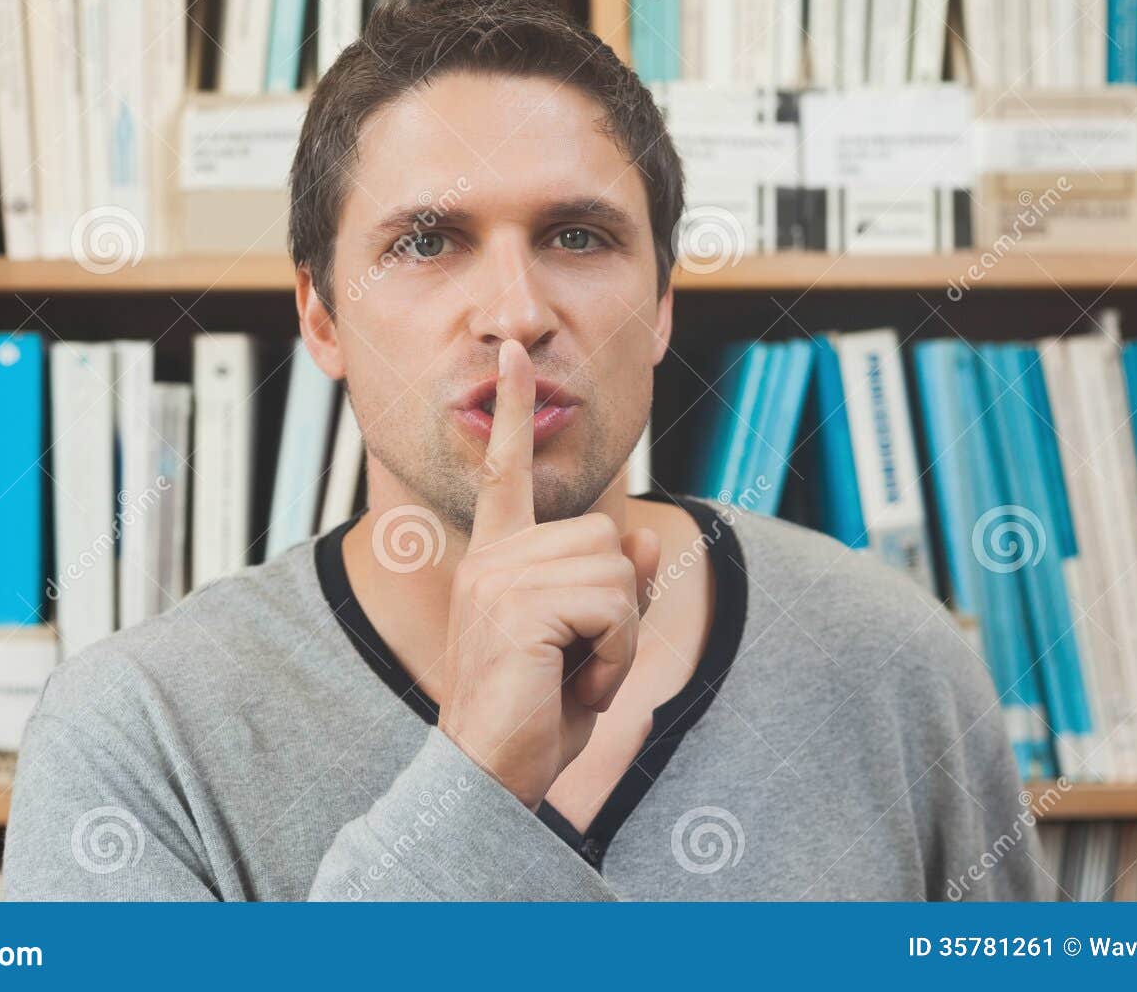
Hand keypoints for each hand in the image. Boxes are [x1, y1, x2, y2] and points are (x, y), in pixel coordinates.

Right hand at [436, 339, 660, 809]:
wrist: (488, 779)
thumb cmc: (534, 718)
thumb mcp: (590, 647)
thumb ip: (618, 589)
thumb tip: (648, 536)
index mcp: (495, 561)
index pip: (504, 472)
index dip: (512, 411)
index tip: (513, 357)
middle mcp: (492, 559)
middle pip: (604, 537)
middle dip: (616, 606)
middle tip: (577, 662)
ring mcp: (501, 579)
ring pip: (615, 568)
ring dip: (617, 635)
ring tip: (572, 676)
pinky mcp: (520, 605)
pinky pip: (613, 603)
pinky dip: (615, 653)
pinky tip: (574, 684)